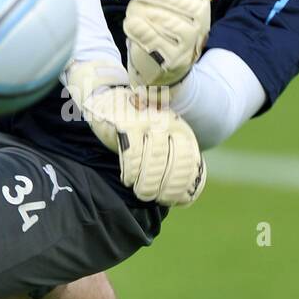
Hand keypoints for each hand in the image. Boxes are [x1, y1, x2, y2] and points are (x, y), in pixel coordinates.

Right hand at [63, 58, 205, 205]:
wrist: (109, 98)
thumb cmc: (137, 130)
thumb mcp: (161, 141)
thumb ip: (173, 162)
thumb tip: (184, 197)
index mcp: (181, 129)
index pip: (190, 160)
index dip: (183, 183)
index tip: (173, 199)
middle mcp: (168, 123)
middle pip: (175, 161)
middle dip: (166, 186)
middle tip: (154, 198)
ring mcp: (147, 121)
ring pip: (155, 158)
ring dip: (149, 182)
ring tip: (141, 192)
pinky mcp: (127, 122)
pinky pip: (133, 153)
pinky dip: (132, 171)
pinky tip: (128, 179)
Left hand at [123, 0, 210, 89]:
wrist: (165, 64)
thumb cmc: (161, 22)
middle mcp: (201, 17)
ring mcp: (190, 40)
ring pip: (162, 18)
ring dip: (141, 11)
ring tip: (133, 12)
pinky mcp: (175, 59)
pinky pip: (154, 39)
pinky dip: (140, 29)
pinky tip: (132, 24)